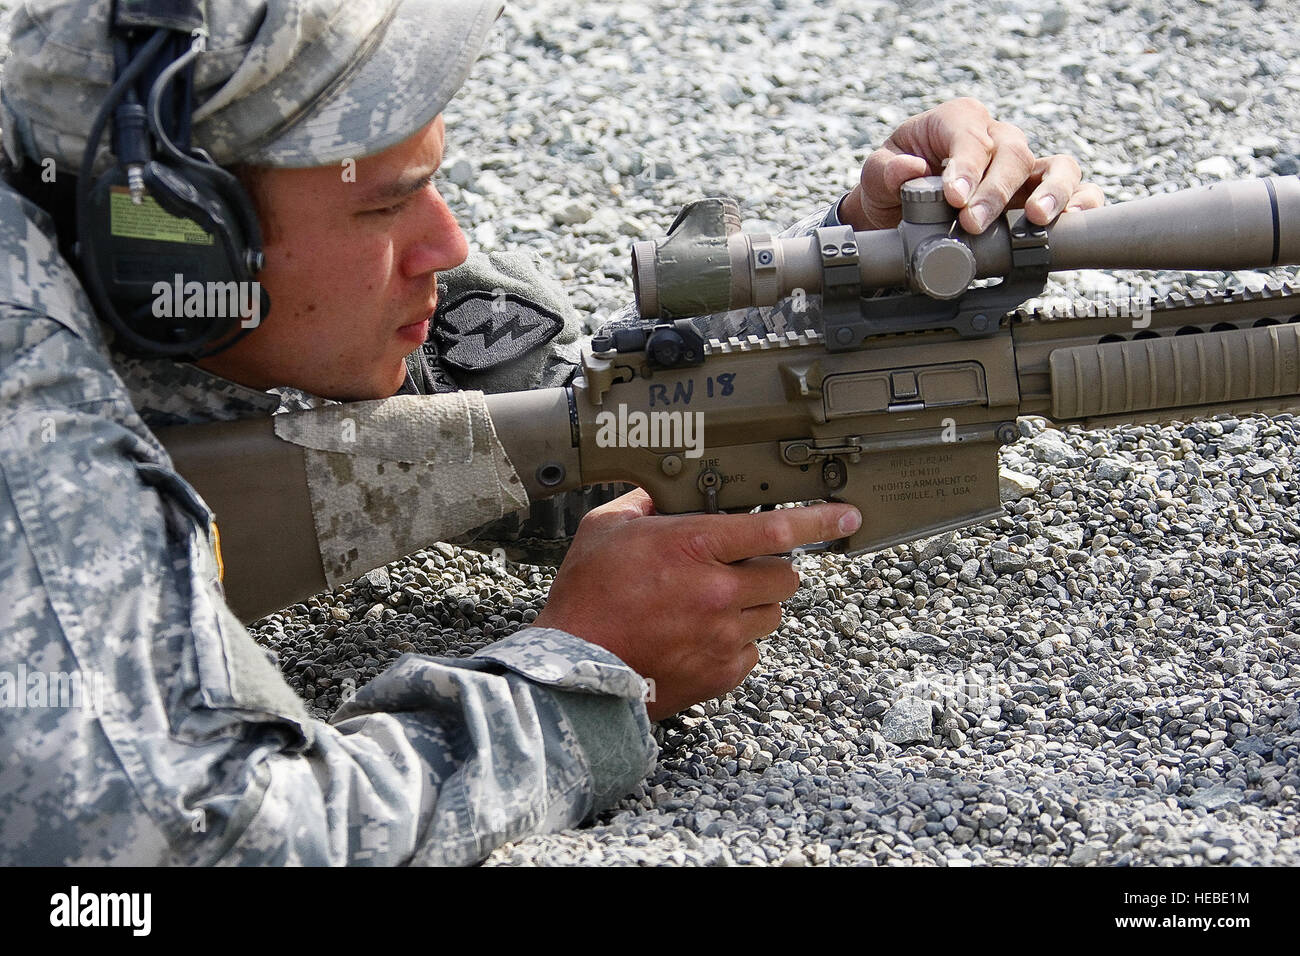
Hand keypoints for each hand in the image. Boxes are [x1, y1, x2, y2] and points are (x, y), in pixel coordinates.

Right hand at [533, 489, 860, 720]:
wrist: (575, 670)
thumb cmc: (586, 599)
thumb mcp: (605, 529)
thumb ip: (644, 503)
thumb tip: (665, 489)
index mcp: (694, 546)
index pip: (776, 527)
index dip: (819, 518)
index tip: (846, 515)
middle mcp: (718, 591)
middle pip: (785, 575)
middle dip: (766, 569)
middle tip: (732, 571)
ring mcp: (724, 636)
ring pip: (773, 613)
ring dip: (753, 605)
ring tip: (710, 606)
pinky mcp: (722, 673)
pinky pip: (753, 650)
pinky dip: (735, 642)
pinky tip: (700, 636)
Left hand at [840, 97, 1105, 233]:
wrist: (902, 210)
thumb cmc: (894, 183)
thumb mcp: (877, 174)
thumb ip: (885, 171)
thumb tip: (909, 170)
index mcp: (959, 121)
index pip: (970, 136)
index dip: (965, 165)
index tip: (954, 196)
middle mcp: (997, 138)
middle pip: (1013, 153)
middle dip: (995, 190)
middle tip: (973, 222)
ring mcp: (1024, 166)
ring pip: (1056, 166)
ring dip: (1052, 191)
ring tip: (1038, 219)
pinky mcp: (1041, 192)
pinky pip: (1077, 190)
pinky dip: (1082, 203)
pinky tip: (1074, 222)